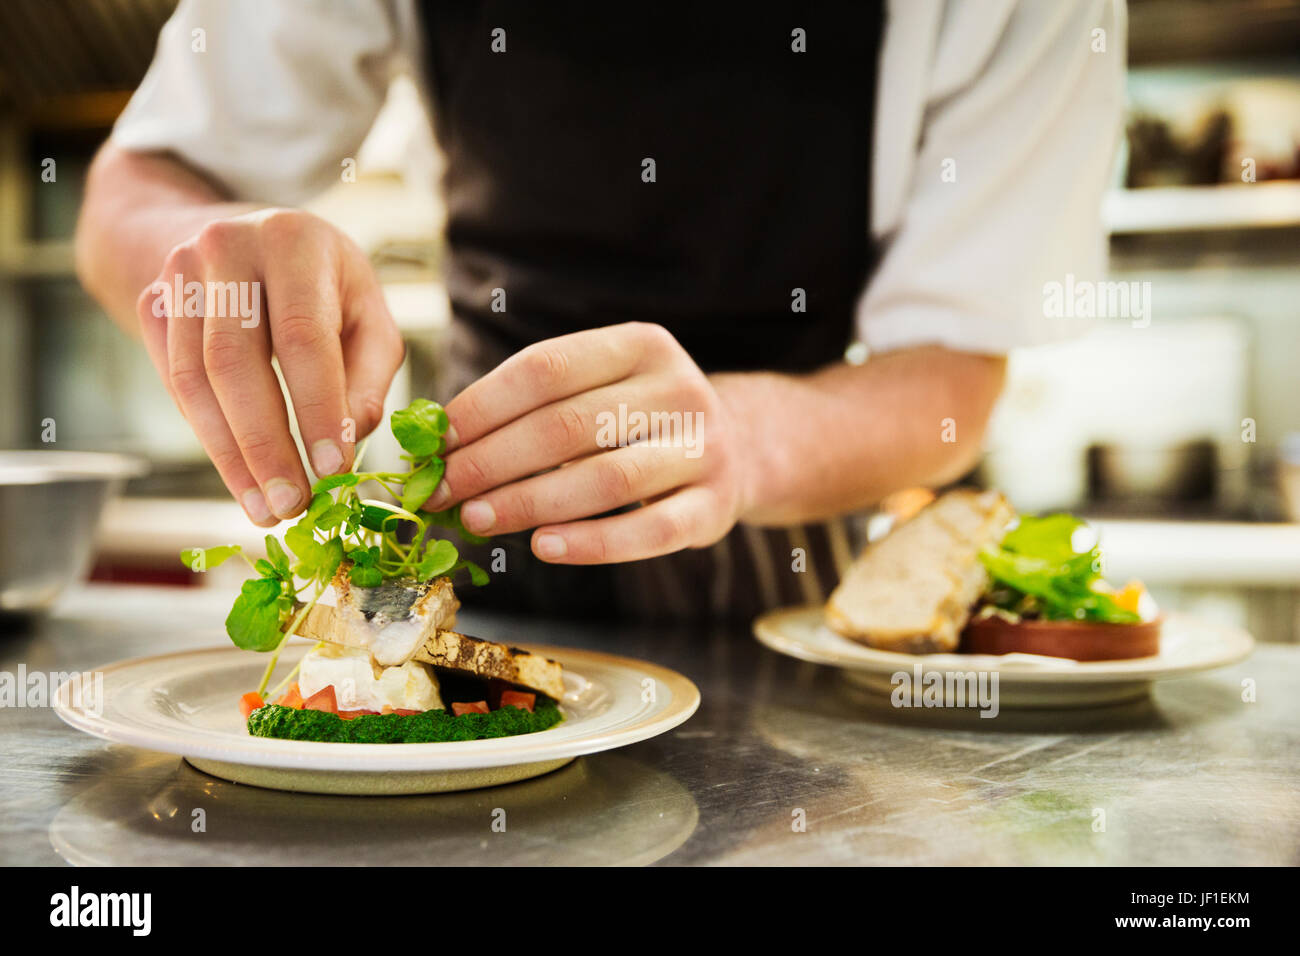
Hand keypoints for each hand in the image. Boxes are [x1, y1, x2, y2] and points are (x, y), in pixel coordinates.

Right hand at [137, 208, 404, 525]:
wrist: (248, 239)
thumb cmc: (327, 288)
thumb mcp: (369, 316)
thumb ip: (370, 376)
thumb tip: (351, 437)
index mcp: (293, 242)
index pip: (303, 337)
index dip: (317, 408)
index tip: (333, 469)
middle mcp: (226, 248)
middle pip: (235, 362)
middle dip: (264, 444)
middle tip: (290, 504)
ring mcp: (179, 274)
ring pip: (194, 379)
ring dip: (229, 455)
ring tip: (264, 508)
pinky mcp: (152, 304)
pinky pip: (174, 384)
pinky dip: (208, 436)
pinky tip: (239, 476)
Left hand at [423, 323, 750, 563]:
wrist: (741, 447)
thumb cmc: (639, 419)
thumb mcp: (601, 388)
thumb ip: (536, 405)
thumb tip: (444, 443)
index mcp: (641, 344)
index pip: (547, 368)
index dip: (483, 405)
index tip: (437, 441)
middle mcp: (678, 389)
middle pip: (567, 426)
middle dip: (492, 461)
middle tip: (443, 491)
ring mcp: (704, 448)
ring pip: (605, 480)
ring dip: (529, 503)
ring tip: (477, 520)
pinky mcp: (714, 506)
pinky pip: (649, 531)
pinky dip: (592, 544)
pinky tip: (544, 547)